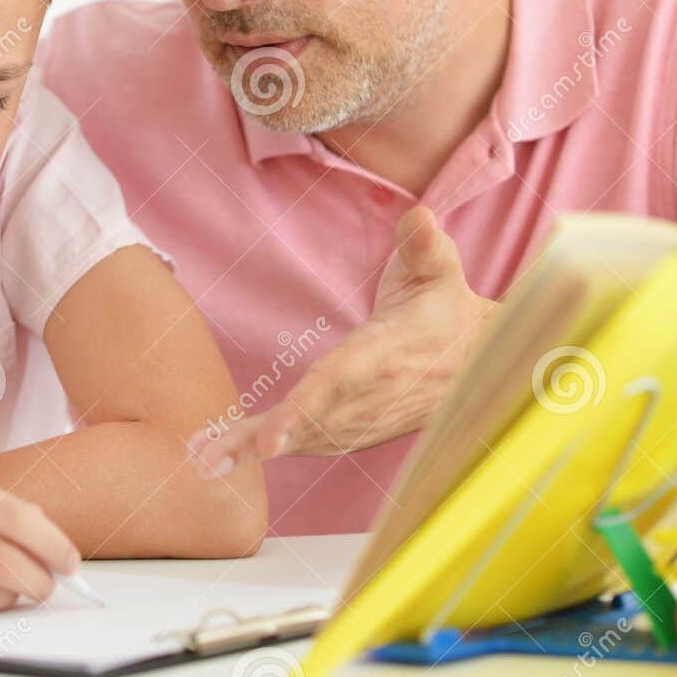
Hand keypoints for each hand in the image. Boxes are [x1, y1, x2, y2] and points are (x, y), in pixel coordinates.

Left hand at [187, 206, 497, 475]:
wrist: (477, 362)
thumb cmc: (443, 304)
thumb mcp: (439, 267)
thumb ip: (425, 243)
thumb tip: (418, 217)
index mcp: (384, 356)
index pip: (337, 384)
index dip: (303, 411)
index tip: (271, 440)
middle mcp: (369, 398)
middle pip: (306, 423)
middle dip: (258, 442)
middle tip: (205, 457)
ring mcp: (362, 422)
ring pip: (301, 441)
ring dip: (250, 452)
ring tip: (200, 460)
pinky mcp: (354, 432)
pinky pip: (306, 445)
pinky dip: (264, 453)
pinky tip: (223, 457)